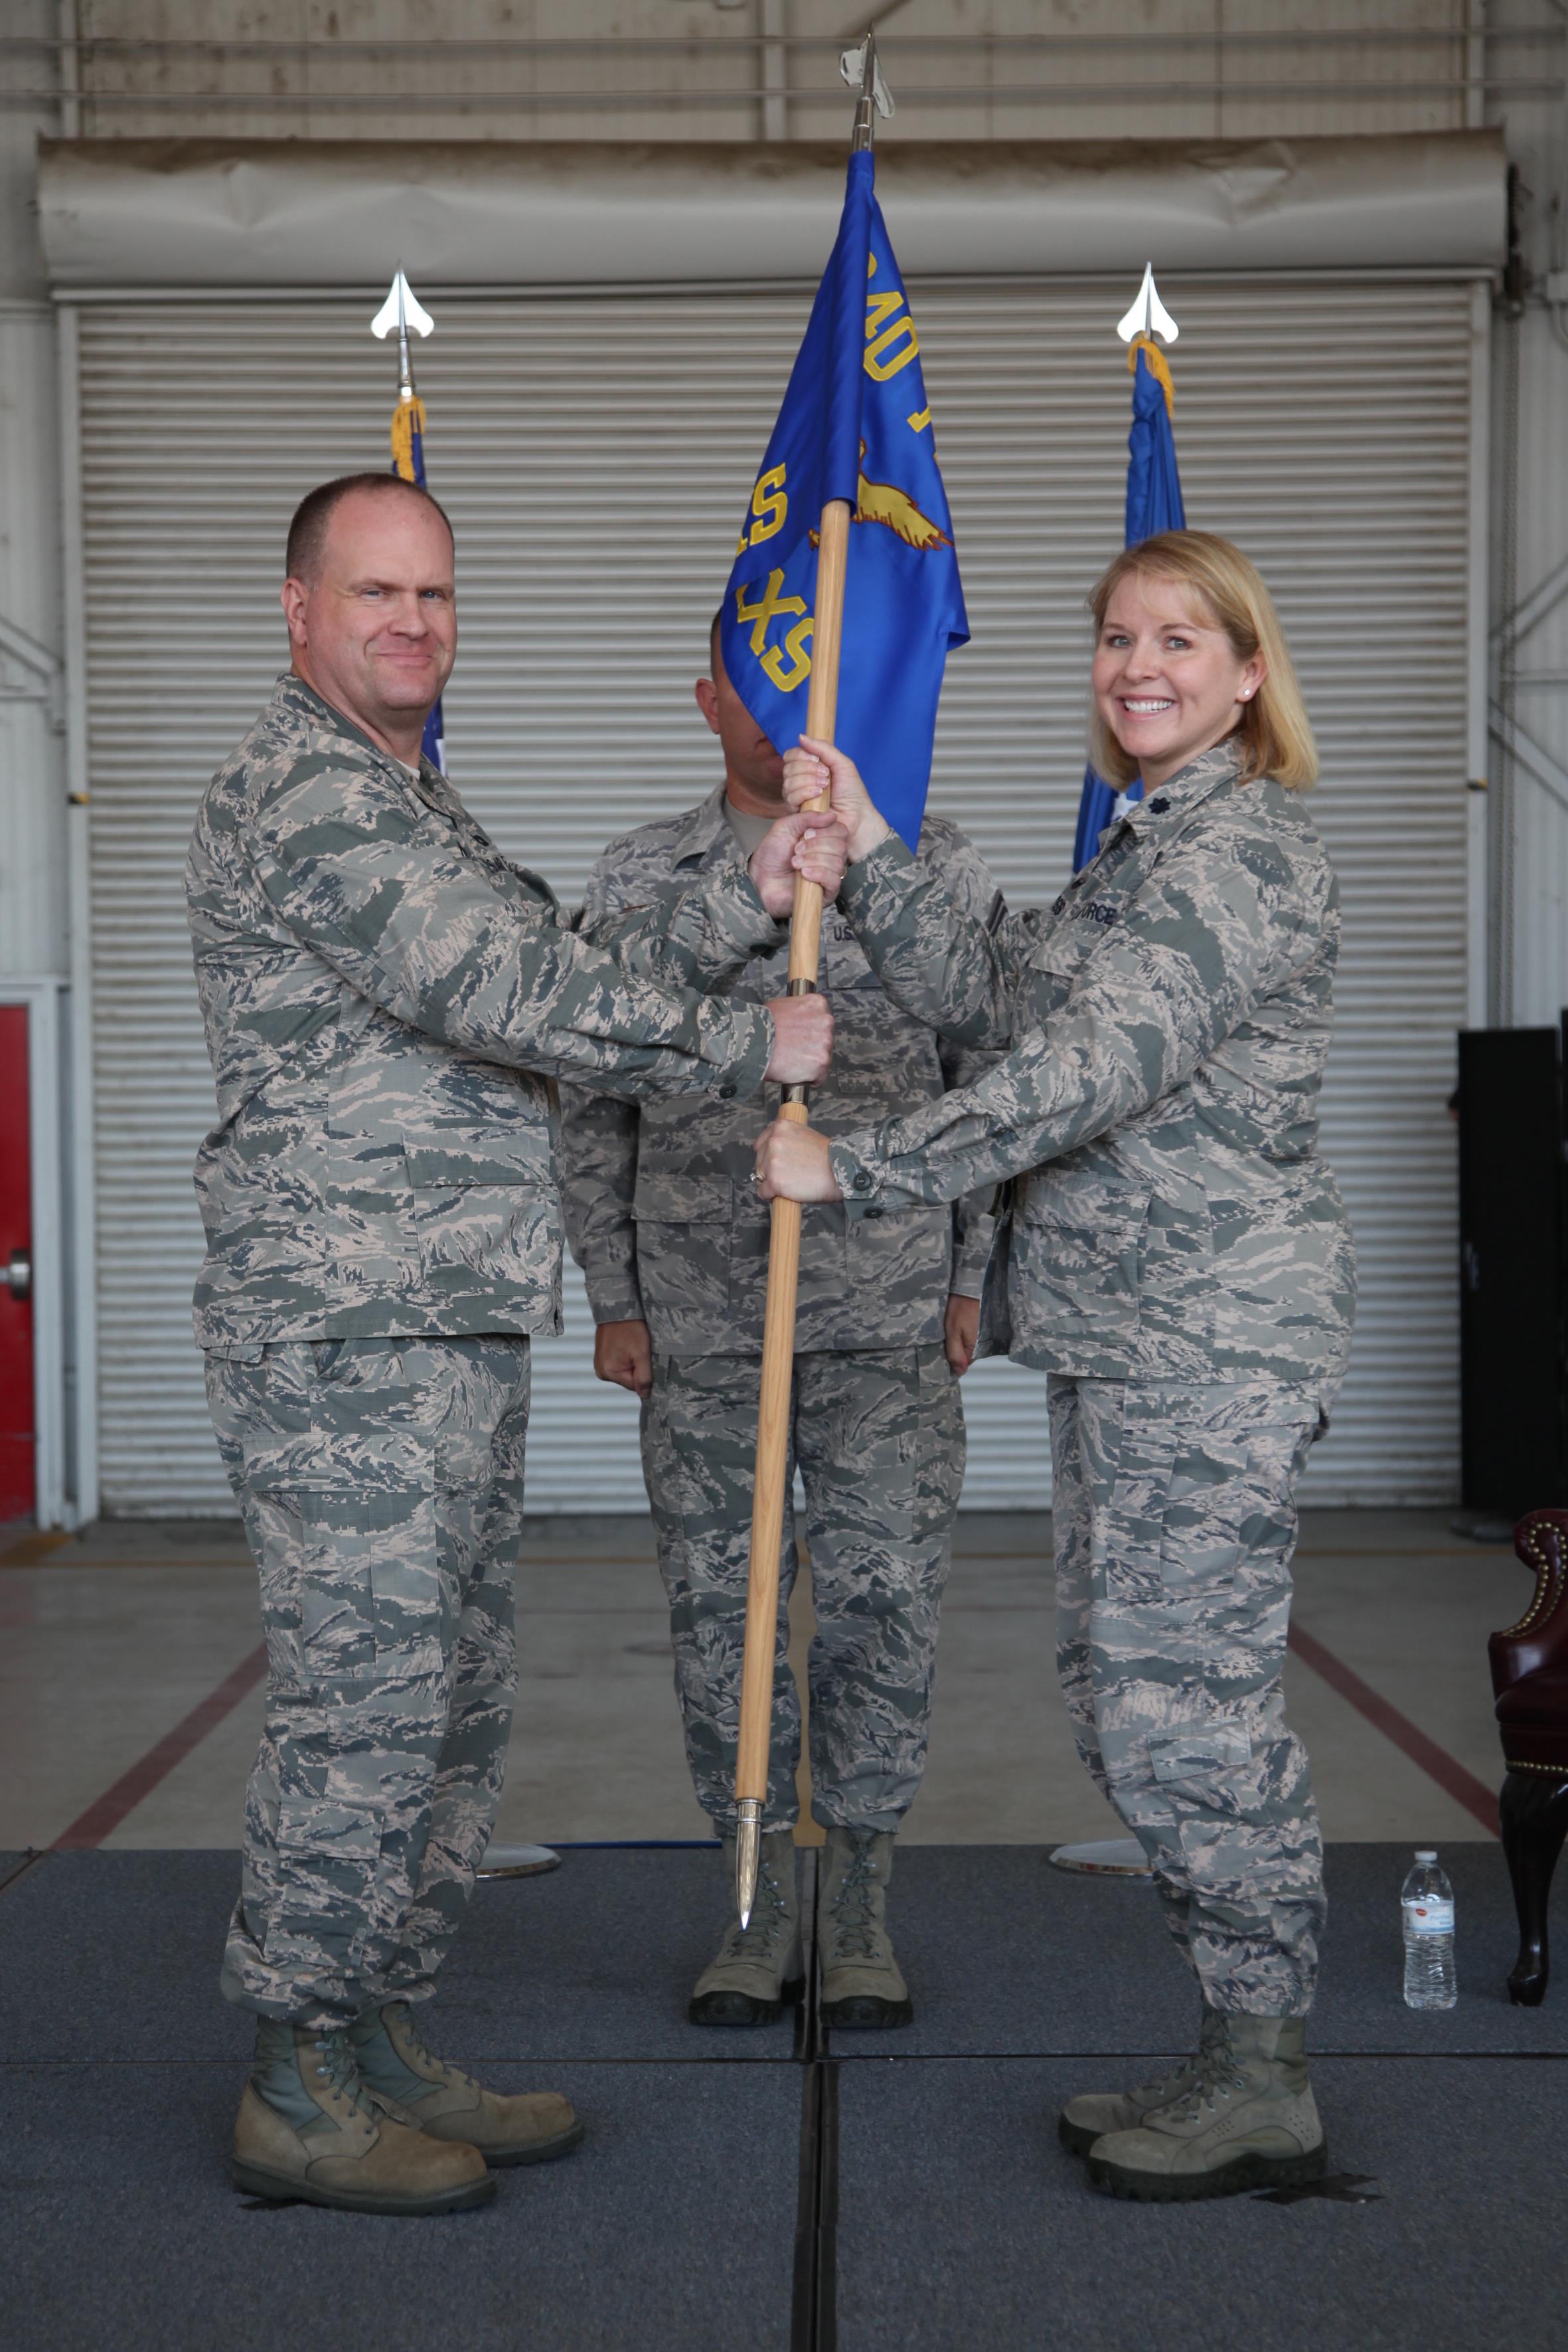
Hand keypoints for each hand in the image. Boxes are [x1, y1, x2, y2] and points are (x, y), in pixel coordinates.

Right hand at [593, 1318, 652, 1399]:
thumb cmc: (630, 1328)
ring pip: (625, 1371)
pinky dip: (626, 1356)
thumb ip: (644, 1377)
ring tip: (633, 1346)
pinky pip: (619, 1363)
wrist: (618, 1307)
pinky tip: (628, 1344)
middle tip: (639, 1350)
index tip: (645, 1358)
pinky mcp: (602, 1356)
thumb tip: (644, 1395)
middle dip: (637, 1367)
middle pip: (629, 1379)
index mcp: (609, 1372)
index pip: (635, 1386)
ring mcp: (600, 1363)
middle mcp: (601, 1371)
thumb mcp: (642, 1354)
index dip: (644, 1374)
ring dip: (632, 1361)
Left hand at [747, 810, 849, 917]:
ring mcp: (829, 875)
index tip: (805, 834)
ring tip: (795, 863)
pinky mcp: (827, 892)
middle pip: (840, 845)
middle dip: (815, 846)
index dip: (825, 830)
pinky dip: (818, 874)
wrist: (760, 879)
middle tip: (796, 850)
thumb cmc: (772, 855)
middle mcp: (830, 856)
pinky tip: (804, 874)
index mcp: (823, 839)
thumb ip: (807, 817)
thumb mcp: (785, 827)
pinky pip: (834, 880)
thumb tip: (831, 815)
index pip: (840, 830)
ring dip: (813, 860)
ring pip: (836, 862)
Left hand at [753, 1119, 841, 1202]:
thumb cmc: (828, 1157)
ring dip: (771, 1182)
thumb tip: (775, 1152)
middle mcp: (773, 1141)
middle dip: (769, 1169)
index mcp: (780, 1127)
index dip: (768, 1156)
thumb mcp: (805, 1135)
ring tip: (790, 1183)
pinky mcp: (774, 1181)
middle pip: (759, 1161)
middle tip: (788, 1175)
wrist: (840, 1170)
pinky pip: (763, 1192)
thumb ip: (787, 1140)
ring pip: (760, 1177)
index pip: (761, 1144)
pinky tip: (785, 1193)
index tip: (777, 1163)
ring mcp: (772, 1162)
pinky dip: (771, 1195)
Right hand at [763, 993, 833, 1084]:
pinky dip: (808, 1078)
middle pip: (824, 1040)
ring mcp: (825, 1042)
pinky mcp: (822, 1062)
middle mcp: (826, 1021)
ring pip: (823, 1059)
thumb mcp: (782, 1006)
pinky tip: (794, 1071)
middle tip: (793, 1051)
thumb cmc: (761, 1024)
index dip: (809, 1033)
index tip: (799, 1038)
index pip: (822, 1022)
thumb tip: (797, 1022)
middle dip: (811, 1048)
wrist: (753, 1040)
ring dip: (809, 1063)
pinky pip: (819, 1077)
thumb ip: (798, 1014)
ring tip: (790, 1061)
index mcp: (818, 1005)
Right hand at [782, 735, 890, 866]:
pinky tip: (819, 795)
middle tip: (826, 776)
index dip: (800, 755)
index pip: (790, 756)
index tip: (818, 761)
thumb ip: (823, 749)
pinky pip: (790, 797)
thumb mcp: (842, 764)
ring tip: (825, 787)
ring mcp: (796, 798)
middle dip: (808, 770)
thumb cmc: (851, 792)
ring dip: (808, 781)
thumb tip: (801, 736)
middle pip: (788, 768)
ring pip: (787, 782)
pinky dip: (804, 792)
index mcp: (808, 768)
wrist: (857, 816)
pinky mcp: (796, 813)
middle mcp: (799, 782)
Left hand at [944, 1293, 979, 1376]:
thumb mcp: (953, 1332)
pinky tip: (950, 1328)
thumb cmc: (960, 1308)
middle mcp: (978, 1343)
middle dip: (952, 1352)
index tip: (939, 1354)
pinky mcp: (975, 1327)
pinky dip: (958, 1335)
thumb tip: (960, 1372)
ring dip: (954, 1343)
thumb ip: (956, 1353)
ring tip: (944, 1334)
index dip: (950, 1362)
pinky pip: (966, 1337)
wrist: (968, 1288)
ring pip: (964, 1346)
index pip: (962, 1364)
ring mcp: (978, 1335)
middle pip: (963, 1355)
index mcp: (973, 1347)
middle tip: (939, 1342)